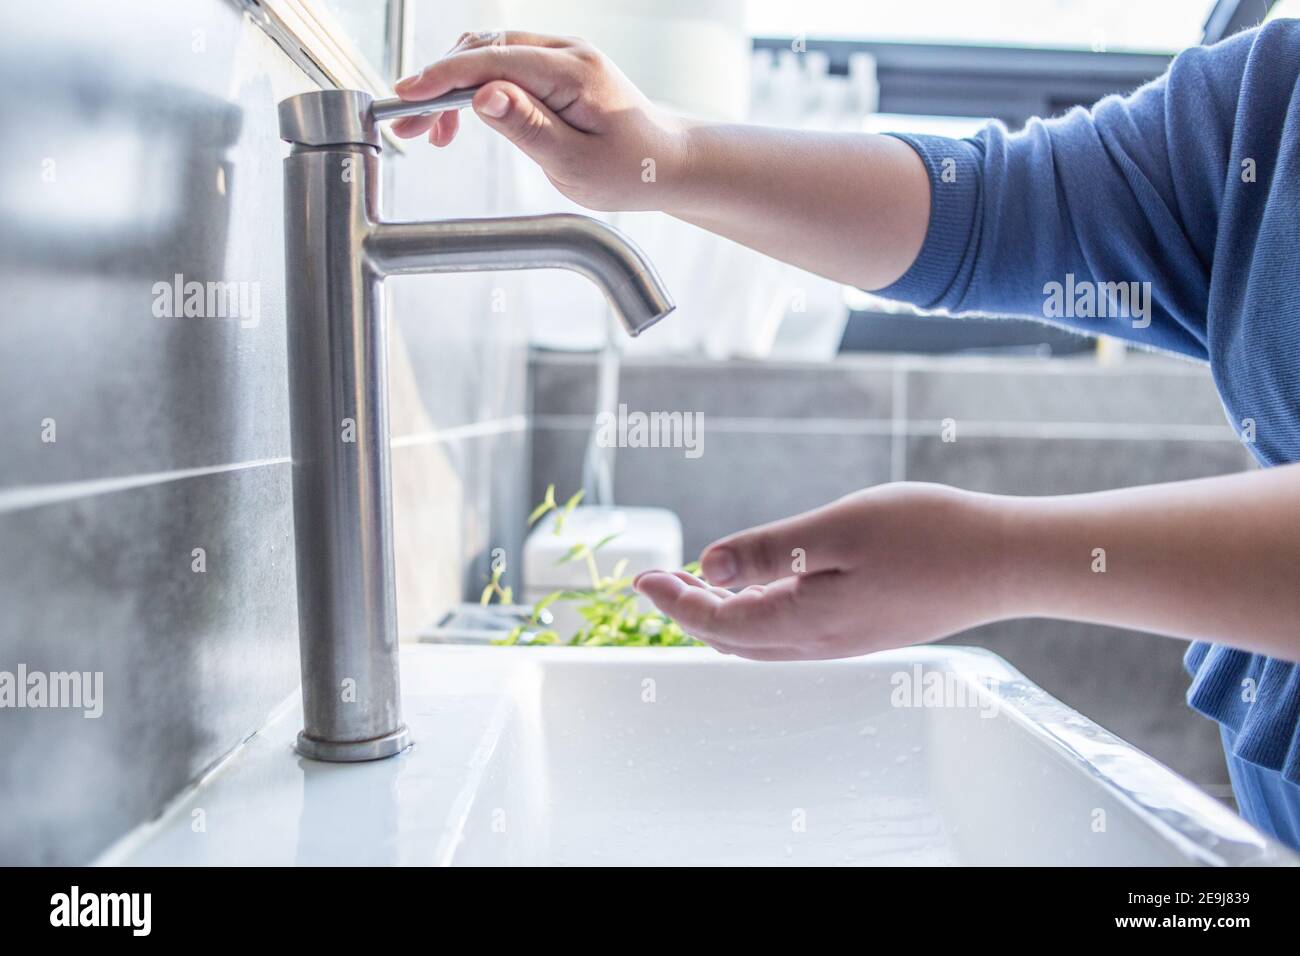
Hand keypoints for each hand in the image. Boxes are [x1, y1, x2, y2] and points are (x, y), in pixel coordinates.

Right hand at [392, 31, 688, 211]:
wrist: (665, 163)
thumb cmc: (630, 169)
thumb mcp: (576, 162)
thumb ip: (528, 127)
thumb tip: (483, 96)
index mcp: (573, 71)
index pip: (494, 61)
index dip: (444, 76)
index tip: (407, 96)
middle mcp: (565, 52)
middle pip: (483, 51)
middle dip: (438, 83)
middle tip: (408, 125)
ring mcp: (560, 56)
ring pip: (488, 56)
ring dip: (452, 86)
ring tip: (431, 132)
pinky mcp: (554, 70)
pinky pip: (503, 66)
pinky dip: (474, 88)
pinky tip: (460, 119)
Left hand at [633, 483, 1008, 660]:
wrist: (1006, 560)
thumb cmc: (929, 534)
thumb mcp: (837, 529)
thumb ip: (768, 552)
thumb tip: (707, 568)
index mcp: (806, 620)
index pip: (717, 620)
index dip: (673, 600)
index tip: (639, 577)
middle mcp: (820, 642)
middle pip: (732, 638)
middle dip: (688, 610)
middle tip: (656, 579)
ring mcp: (845, 640)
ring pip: (760, 640)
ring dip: (720, 614)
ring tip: (694, 583)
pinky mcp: (864, 629)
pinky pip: (790, 633)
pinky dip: (756, 614)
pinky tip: (758, 588)